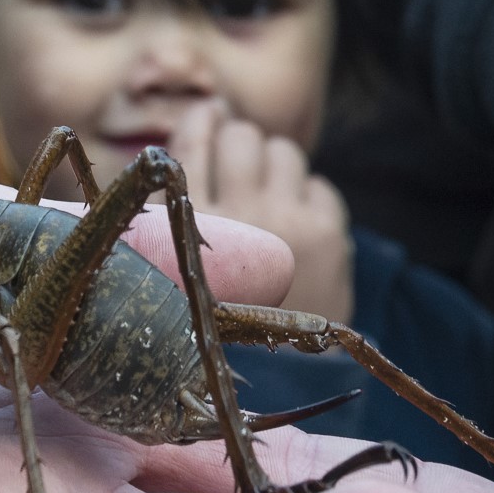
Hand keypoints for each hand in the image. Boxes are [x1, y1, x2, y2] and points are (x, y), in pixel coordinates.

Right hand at [169, 99, 354, 321]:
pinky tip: (294, 222)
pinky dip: (307, 197)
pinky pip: (318, 184)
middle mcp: (236, 216)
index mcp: (186, 224)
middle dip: (240, 140)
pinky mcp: (326, 235)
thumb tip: (191, 137)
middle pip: (242, 136)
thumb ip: (167, 210)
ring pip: (284, 151)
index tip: (210, 114)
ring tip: (267, 191)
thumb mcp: (169, 264)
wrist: (271, 377)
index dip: (203, 119)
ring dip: (274, 164)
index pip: (193, 140)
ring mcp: (285, 222)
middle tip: (239, 158)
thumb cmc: (210, 316)